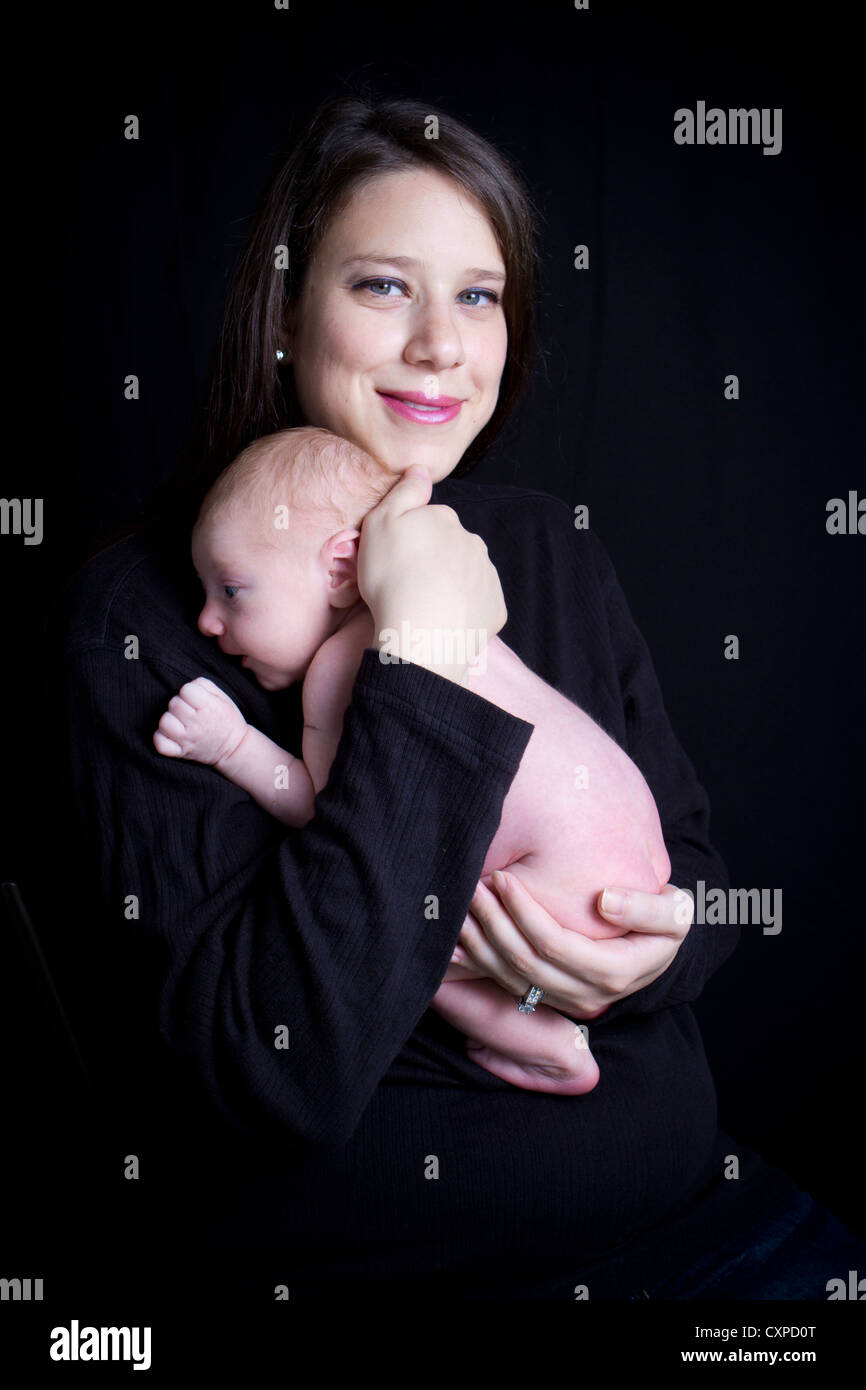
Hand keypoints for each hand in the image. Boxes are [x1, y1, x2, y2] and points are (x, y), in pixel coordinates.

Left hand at [153, 677, 248, 767]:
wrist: (234, 748)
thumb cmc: (227, 719)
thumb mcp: (222, 697)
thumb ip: (203, 685)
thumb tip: (187, 686)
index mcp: (209, 707)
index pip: (186, 690)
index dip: (190, 692)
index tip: (197, 700)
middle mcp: (196, 723)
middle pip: (174, 704)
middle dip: (180, 704)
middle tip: (190, 712)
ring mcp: (187, 739)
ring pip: (164, 722)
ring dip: (170, 720)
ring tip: (180, 723)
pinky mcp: (181, 752)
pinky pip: (160, 744)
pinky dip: (162, 738)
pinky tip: (171, 734)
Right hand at [356, 465, 506, 684]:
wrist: (420, 635)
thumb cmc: (391, 577)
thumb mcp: (380, 523)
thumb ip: (404, 492)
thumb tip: (421, 469)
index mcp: (446, 519)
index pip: (429, 520)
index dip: (410, 538)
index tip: (395, 558)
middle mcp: (473, 542)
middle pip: (450, 546)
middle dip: (434, 560)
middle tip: (407, 584)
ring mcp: (487, 576)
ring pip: (466, 574)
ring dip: (450, 584)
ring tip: (424, 605)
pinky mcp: (495, 608)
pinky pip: (477, 604)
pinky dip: (463, 611)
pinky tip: (443, 621)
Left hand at [450, 871, 693, 1017]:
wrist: (660, 945)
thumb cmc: (666, 921)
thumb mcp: (676, 912)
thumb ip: (647, 907)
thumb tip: (605, 901)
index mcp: (615, 973)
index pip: (557, 945)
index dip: (526, 913)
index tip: (503, 878)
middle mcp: (588, 995)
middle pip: (527, 964)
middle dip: (494, 924)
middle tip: (470, 885)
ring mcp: (567, 1000)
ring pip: (511, 979)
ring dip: (480, 943)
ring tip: (458, 904)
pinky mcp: (550, 997)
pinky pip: (507, 983)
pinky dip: (479, 961)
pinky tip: (455, 936)